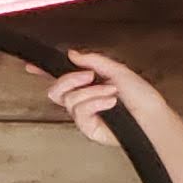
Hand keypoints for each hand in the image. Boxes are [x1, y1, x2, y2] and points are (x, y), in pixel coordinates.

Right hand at [46, 46, 166, 149]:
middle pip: (55, 91)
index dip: (43, 73)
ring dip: (92, 92)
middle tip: (88, 76)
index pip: (60, 78)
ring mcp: (84, 115)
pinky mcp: (88, 128)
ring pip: (69, 100)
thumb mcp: (116, 70)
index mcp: (87, 85)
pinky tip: (110, 104)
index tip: (31, 66)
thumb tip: (72, 53)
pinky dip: (95, 103)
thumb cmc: (140, 96)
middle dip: (69, 80)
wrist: (151, 116)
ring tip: (111, 93)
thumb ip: (92, 60)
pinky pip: (80, 112)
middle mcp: (82, 100)